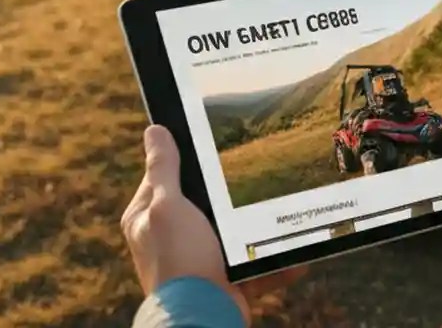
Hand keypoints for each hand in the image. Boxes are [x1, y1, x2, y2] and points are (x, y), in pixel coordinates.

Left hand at [121, 125, 303, 323]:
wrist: (203, 316)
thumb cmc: (181, 261)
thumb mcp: (169, 205)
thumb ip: (163, 169)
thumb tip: (155, 131)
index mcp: (147, 219)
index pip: (161, 177)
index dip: (182, 161)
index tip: (209, 146)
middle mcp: (169, 240)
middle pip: (201, 203)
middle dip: (225, 194)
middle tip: (250, 173)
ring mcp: (198, 261)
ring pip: (232, 234)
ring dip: (255, 228)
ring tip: (277, 209)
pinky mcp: (225, 281)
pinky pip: (255, 266)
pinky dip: (275, 261)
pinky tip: (294, 251)